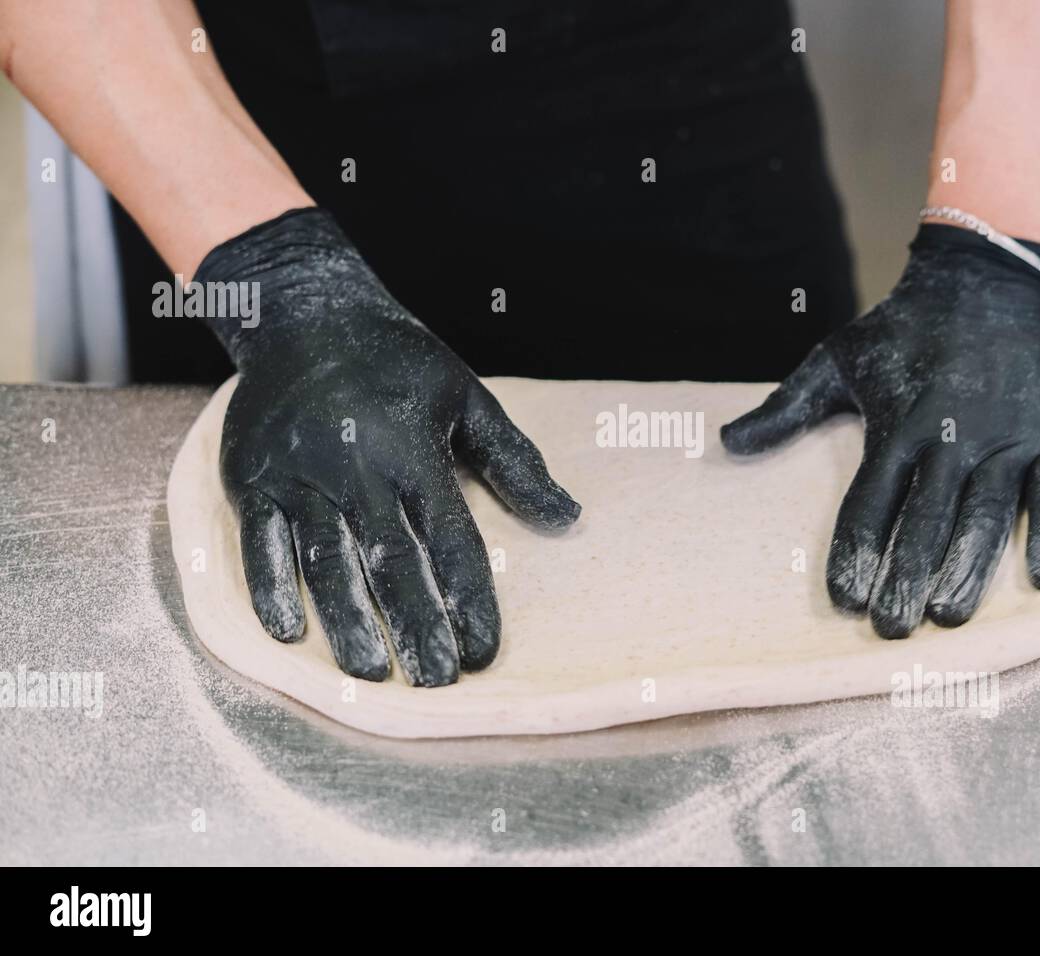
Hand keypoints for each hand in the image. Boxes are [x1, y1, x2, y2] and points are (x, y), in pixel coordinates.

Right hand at [194, 209, 580, 684]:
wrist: (302, 312)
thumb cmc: (396, 361)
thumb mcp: (466, 397)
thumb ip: (515, 462)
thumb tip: (571, 517)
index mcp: (412, 449)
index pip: (450, 540)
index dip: (469, 600)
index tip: (483, 652)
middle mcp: (354, 465)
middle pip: (389, 561)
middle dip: (414, 626)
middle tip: (435, 682)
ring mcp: (297, 473)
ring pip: (324, 561)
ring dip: (347, 621)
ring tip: (370, 674)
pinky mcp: (250, 477)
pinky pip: (259, 543)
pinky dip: (270, 589)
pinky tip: (290, 634)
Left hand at [721, 224, 1039, 638]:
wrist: (991, 276)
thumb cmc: (905, 327)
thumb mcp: (836, 358)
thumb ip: (785, 408)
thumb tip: (726, 444)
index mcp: (897, 425)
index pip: (870, 503)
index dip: (856, 553)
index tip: (845, 600)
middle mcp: (951, 437)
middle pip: (927, 520)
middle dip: (908, 578)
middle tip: (894, 630)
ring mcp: (1008, 437)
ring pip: (988, 515)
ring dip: (970, 569)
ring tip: (950, 616)